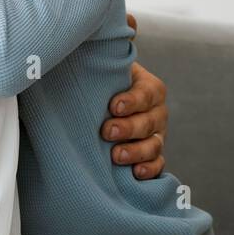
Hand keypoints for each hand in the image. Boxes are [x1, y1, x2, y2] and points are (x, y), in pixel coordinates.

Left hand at [103, 60, 168, 178]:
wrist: (101, 104)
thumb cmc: (101, 86)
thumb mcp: (103, 74)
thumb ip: (98, 70)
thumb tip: (76, 62)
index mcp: (149, 89)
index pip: (147, 93)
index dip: (132, 100)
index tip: (114, 106)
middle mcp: (156, 113)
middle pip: (150, 121)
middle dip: (129, 128)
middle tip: (107, 131)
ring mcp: (155, 135)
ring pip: (154, 145)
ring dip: (137, 152)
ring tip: (116, 155)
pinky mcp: (152, 156)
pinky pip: (158, 165)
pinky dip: (149, 170)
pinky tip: (136, 173)